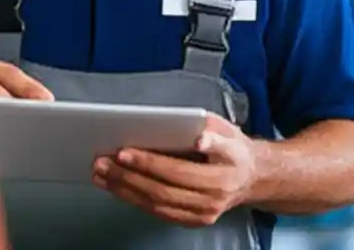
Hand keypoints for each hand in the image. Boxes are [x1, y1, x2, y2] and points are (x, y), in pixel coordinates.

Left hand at [92, 113, 258, 227]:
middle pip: (161, 191)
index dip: (149, 163)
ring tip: (101, 174)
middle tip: (102, 162)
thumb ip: (215, 133)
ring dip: (124, 190)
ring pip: (156, 205)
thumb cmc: (235, 149)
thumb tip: (199, 138)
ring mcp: (201, 214)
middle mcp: (211, 200)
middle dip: (127, 177)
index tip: (123, 151)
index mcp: (221, 176)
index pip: (178, 171)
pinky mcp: (193, 220)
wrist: (252, 177)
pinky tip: (117, 187)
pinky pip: (158, 212)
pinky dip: (134, 200)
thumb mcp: (230, 132)